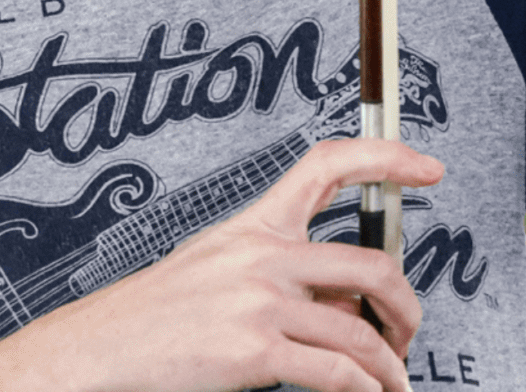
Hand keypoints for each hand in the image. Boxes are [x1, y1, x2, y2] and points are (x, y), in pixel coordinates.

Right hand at [0, 138, 443, 391]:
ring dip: (391, 363)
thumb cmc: (155, 315)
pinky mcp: (253, 350)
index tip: (426, 165)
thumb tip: (344, 299)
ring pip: (361, 327)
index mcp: (254, 223)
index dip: (385, 157)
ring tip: (392, 382)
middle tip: (409, 329)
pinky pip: (337, 373)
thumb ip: (283, 275)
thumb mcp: (219, 269)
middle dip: (407, 304)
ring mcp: (259, 300)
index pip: (326, 164)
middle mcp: (262, 253)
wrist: (100, 348)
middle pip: (370, 261)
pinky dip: (366, 391)